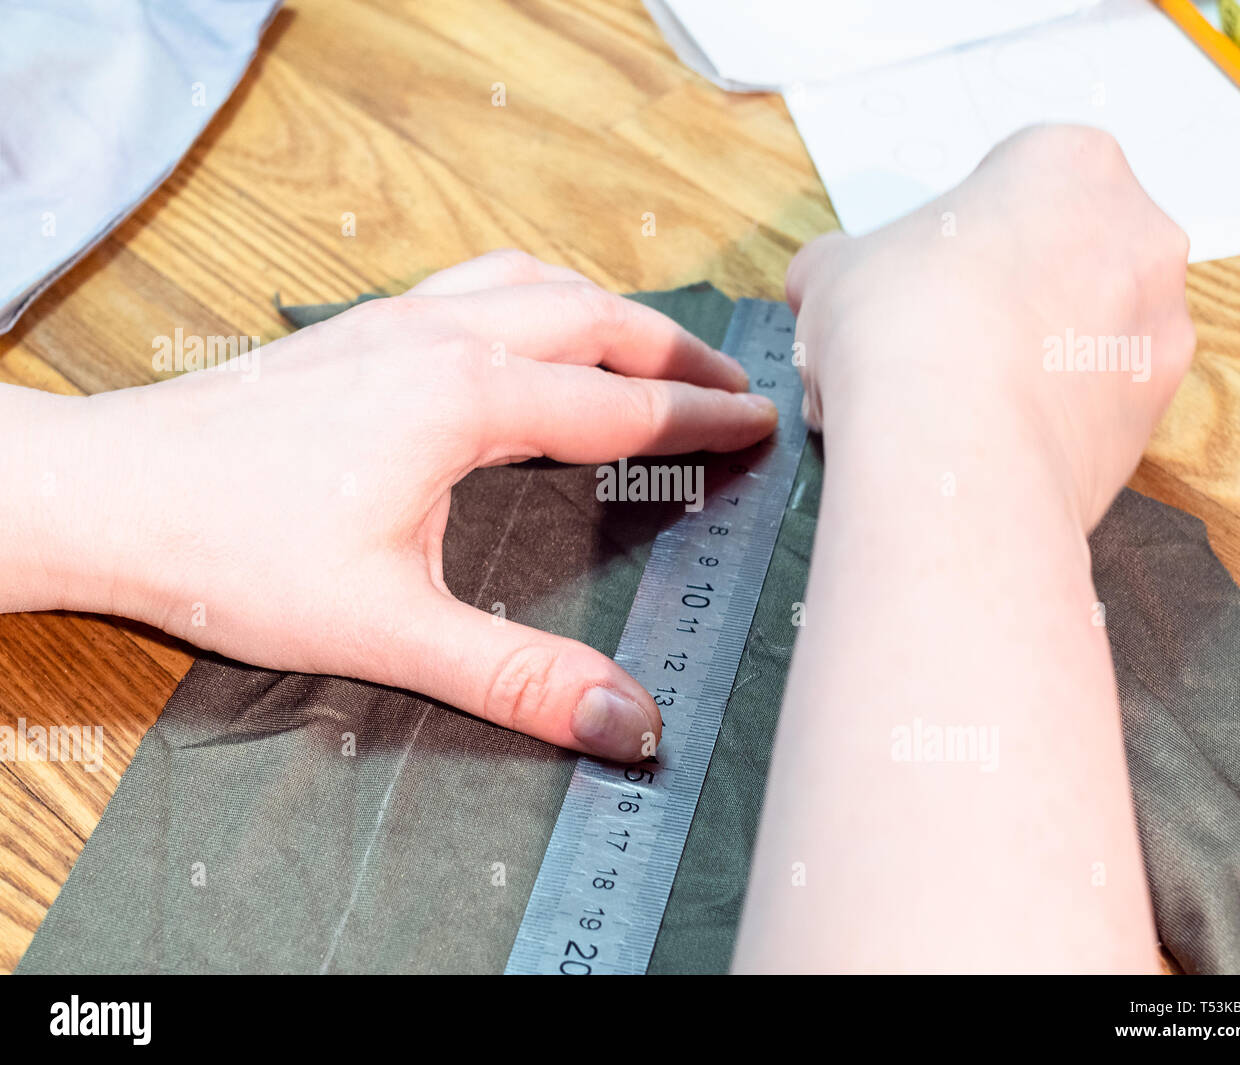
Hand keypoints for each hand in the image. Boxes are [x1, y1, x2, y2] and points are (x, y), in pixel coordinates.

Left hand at [17, 251, 776, 759]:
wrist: (113, 496)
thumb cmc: (231, 551)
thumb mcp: (389, 630)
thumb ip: (517, 677)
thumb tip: (623, 718)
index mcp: (464, 400)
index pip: (620, 406)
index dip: (700, 419)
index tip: (760, 423)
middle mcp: (438, 341)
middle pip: (592, 318)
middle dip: (673, 350)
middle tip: (730, 381)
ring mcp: (392, 324)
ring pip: (532, 283)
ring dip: (605, 309)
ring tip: (647, 345)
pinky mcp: (355, 332)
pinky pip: (474, 284)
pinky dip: (534, 295)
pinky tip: (522, 330)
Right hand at [785, 124, 1194, 528]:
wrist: (949, 449)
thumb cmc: (901, 332)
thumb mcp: (833, 272)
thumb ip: (841, 265)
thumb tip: (827, 280)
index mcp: (1071, 164)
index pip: (1019, 181)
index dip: (964, 230)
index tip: (931, 271)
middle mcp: (1140, 234)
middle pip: (1068, 253)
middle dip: (1009, 292)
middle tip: (942, 334)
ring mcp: (1160, 327)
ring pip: (1090, 332)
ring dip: (1035, 355)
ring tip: (958, 399)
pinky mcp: (1155, 413)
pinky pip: (1099, 404)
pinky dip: (1053, 417)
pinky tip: (991, 437)